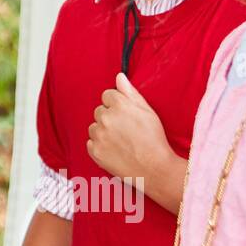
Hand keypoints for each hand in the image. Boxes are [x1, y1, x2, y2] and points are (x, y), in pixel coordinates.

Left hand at [87, 71, 175, 188]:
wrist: (155, 169)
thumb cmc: (154, 139)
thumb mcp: (147, 111)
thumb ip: (130, 92)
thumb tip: (119, 76)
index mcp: (119, 105)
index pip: (107, 95)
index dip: (117, 104)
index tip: (126, 115)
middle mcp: (106, 118)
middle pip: (100, 111)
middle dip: (110, 117)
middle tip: (125, 130)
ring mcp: (99, 135)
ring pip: (94, 127)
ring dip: (103, 131)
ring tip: (121, 141)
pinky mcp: (95, 151)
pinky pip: (91, 143)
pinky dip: (99, 146)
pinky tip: (114, 150)